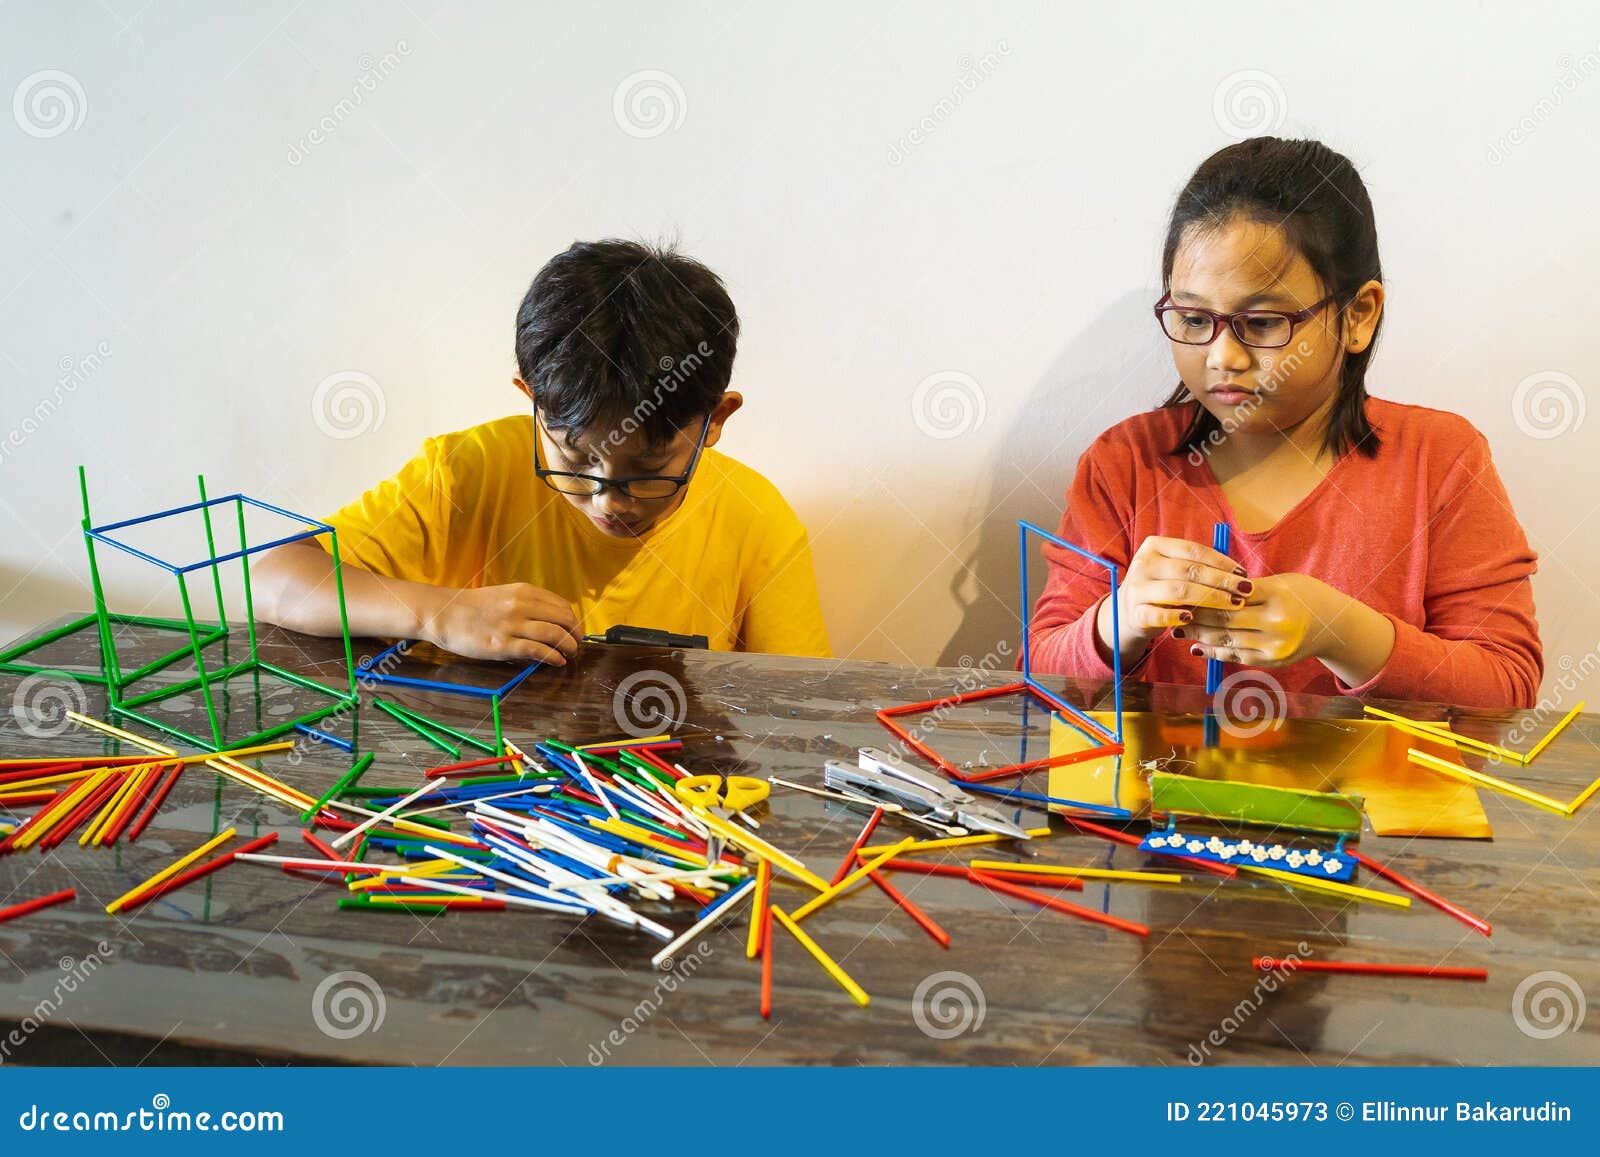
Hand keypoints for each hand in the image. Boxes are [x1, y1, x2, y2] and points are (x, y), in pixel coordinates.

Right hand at [422, 582, 581, 665]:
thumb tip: (551, 622)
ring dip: (569, 646)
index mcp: (523, 591)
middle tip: (577, 644)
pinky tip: (558, 662)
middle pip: (563, 619)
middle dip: (575, 634)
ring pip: (555, 634)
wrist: (444, 614)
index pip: (561, 605)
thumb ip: (527, 605)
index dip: (573, 620)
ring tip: (571, 653)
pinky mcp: (504, 645)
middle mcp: (521, 605)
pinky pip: (538, 651)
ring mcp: (513, 625)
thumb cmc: (472, 607)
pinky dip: (554, 657)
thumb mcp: (504, 596)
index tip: (575, 629)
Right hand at [1097, 534, 1251, 659]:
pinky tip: (1191, 619)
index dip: (1221, 562)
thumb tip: (1238, 571)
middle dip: (1221, 581)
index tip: (1243, 573)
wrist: (1127, 611)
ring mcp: (1137, 589)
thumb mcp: (1173, 569)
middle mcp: (1143, 564)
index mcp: (1155, 546)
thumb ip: (1198, 566)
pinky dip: (1175, 616)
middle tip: (1245, 590)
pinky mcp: (1135, 613)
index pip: (1193, 551)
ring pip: (1178, 591)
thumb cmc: (1161, 587)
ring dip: (1210, 598)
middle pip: (1189, 570)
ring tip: (1233, 604)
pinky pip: (1158, 615)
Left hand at [1180, 572, 1342, 666]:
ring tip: (1178, 630)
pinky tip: (1197, 646)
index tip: (1182, 589)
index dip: (1204, 593)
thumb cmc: (1303, 596)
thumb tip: (1207, 586)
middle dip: (1196, 615)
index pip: (1231, 594)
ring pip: (1227, 640)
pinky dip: (1214, 651)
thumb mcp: (1281, 582)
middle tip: (1173, 610)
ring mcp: (1275, 645)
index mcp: (1277, 596)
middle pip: (1225, 618)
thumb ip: (1247, 587)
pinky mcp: (1272, 661)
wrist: (1333, 626)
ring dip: (1199, 636)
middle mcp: (1277, 623)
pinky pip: (1236, 656)